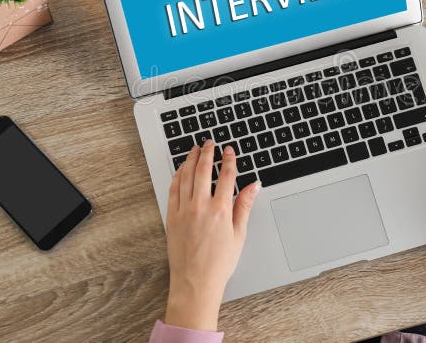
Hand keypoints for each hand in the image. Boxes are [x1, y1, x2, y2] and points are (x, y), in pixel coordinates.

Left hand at [164, 141, 259, 330]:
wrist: (196, 282)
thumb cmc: (219, 263)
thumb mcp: (239, 234)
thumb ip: (244, 206)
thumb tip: (253, 187)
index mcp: (220, 210)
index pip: (226, 176)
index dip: (228, 160)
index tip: (229, 151)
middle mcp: (201, 206)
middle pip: (204, 170)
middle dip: (208, 152)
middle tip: (211, 143)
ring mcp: (184, 210)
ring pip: (187, 176)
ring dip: (191, 159)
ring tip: (195, 149)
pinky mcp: (172, 217)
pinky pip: (173, 189)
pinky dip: (177, 175)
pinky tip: (181, 169)